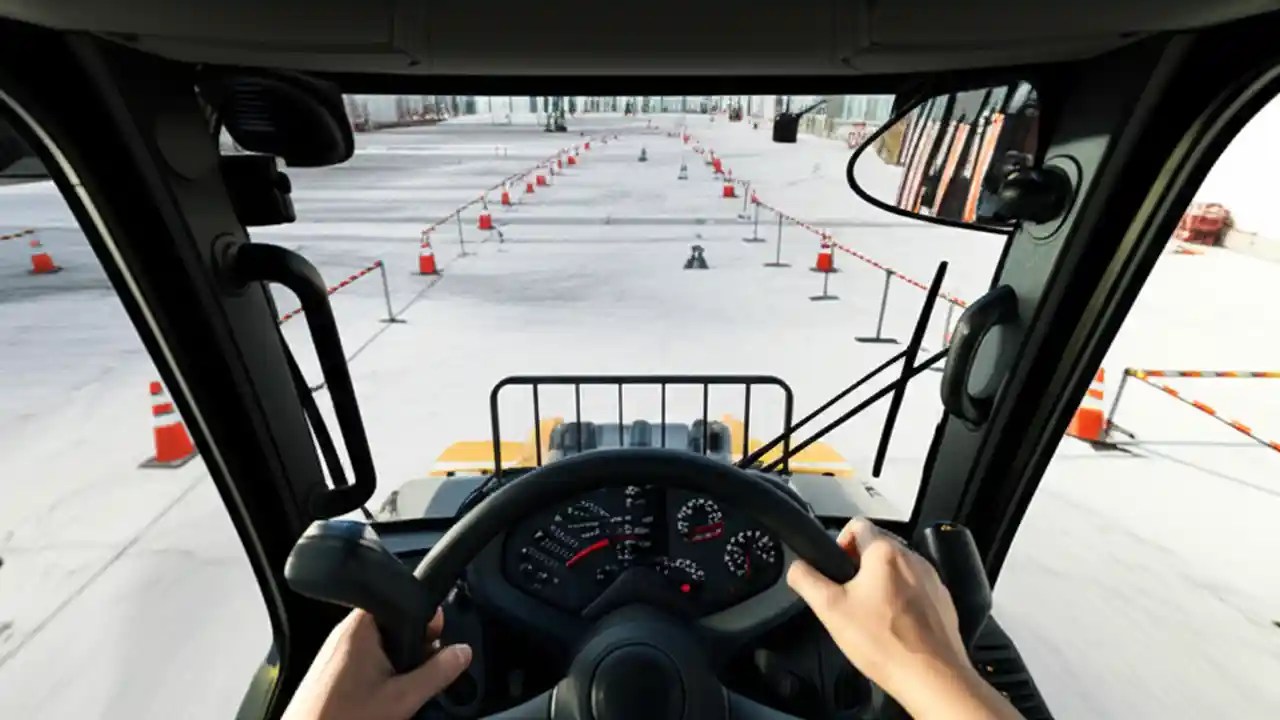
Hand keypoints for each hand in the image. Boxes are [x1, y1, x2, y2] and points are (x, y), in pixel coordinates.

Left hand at [283, 608, 471, 719]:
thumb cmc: (343, 718)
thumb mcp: (403, 697)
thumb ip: (438, 672)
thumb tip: (462, 652)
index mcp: (362, 626)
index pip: (404, 604)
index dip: (426, 622)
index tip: (436, 642)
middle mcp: (346, 632)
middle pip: (395, 627)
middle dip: (413, 649)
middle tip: (418, 676)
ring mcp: (336, 651)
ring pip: (382, 647)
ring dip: (396, 666)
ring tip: (396, 692)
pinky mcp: (332, 670)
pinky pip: (366, 662)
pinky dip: (380, 676)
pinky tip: (380, 698)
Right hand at [786, 519, 1020, 719]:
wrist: (931, 676)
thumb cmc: (888, 645)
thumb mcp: (829, 609)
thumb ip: (806, 580)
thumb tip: (797, 568)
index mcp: (885, 552)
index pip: (856, 524)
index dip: (839, 542)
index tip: (837, 567)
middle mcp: (912, 559)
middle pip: (877, 546)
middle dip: (859, 566)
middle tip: (849, 596)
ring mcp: (931, 579)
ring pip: (897, 568)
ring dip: (881, 583)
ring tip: (872, 615)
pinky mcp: (941, 599)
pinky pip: (915, 589)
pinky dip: (902, 600)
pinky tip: (893, 626)